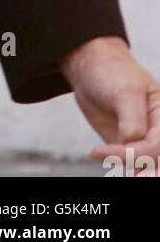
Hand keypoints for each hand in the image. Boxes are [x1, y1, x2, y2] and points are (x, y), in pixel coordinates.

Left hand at [59, 36, 159, 175]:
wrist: (89, 67)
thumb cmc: (112, 71)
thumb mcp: (125, 90)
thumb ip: (132, 119)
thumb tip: (131, 142)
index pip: (156, 147)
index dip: (133, 154)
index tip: (103, 151)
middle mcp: (157, 131)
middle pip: (156, 161)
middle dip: (144, 170)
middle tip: (127, 174)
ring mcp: (141, 140)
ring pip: (145, 166)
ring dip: (134, 171)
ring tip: (111, 171)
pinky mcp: (125, 146)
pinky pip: (128, 164)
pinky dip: (120, 167)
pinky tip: (104, 162)